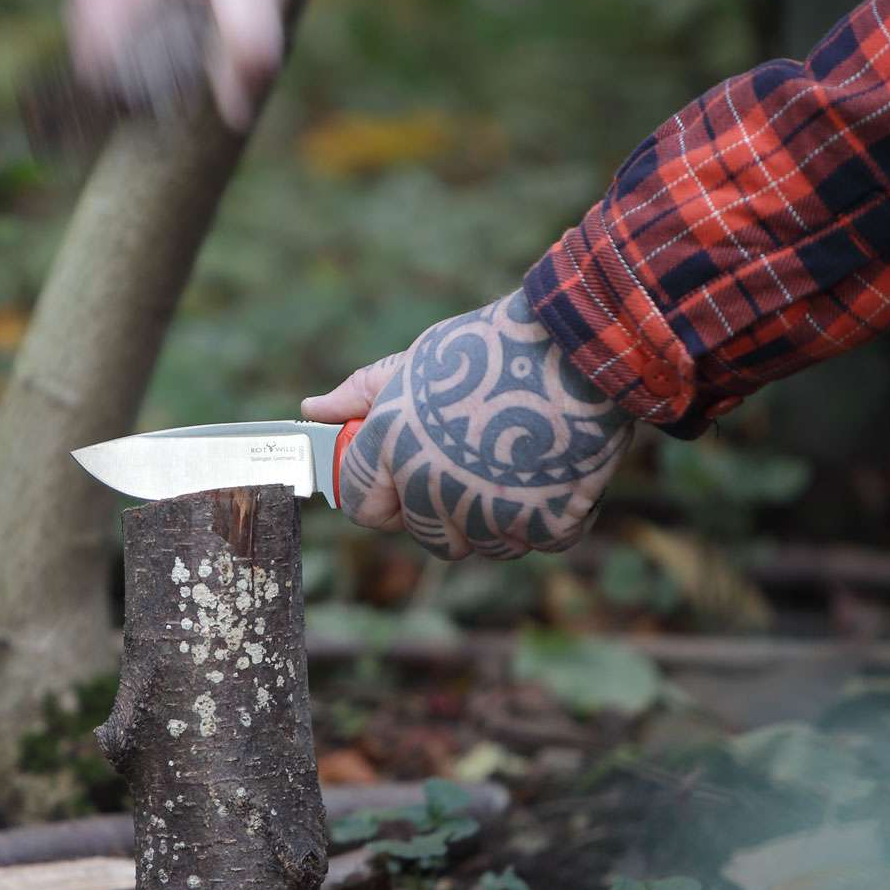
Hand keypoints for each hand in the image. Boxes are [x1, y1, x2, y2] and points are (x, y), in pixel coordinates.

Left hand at [302, 291, 633, 558]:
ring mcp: (490, 511)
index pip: (360, 505)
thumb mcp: (415, 359)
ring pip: (485, 545)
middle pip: (427, 537)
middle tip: (472, 464)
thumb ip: (361, 394)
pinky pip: (539, 541)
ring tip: (516, 463)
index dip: (381, 494)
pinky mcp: (546, 522)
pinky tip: (553, 470)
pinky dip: (549, 515)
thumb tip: (313, 410)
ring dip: (499, 518)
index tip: (400, 478)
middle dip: (445, 511)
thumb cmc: (490, 345)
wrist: (576, 344)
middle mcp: (431, 488)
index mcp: (390, 446)